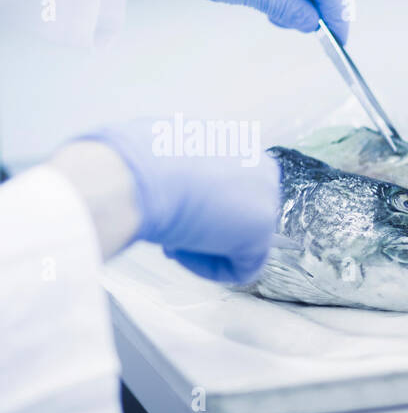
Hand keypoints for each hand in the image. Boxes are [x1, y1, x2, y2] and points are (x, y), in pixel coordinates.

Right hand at [76, 120, 280, 282]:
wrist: (135, 176)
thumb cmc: (136, 160)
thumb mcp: (163, 150)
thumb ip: (185, 169)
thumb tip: (178, 184)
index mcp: (236, 143)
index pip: (229, 187)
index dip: (197, 206)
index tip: (170, 210)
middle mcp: (259, 165)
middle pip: (238, 214)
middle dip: (204, 228)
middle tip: (170, 231)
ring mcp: (266, 197)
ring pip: (242, 242)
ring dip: (204, 247)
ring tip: (171, 239)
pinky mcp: (262, 230)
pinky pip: (243, 267)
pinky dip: (209, 269)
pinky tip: (181, 251)